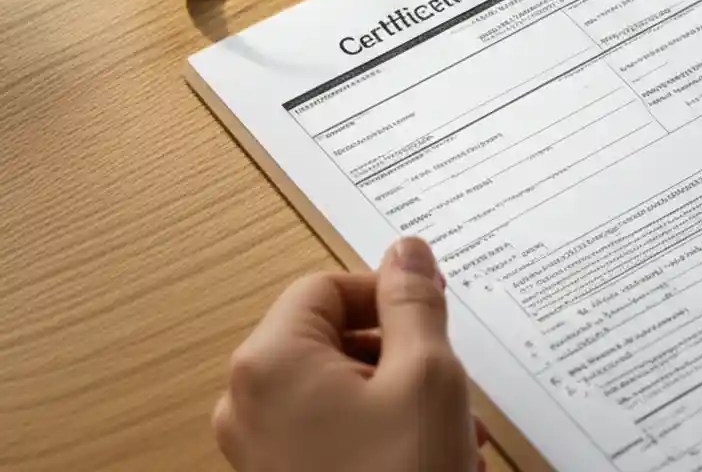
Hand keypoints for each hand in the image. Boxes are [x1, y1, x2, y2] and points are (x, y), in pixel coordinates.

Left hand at [213, 238, 485, 471]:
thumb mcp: (427, 376)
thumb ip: (415, 302)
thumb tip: (407, 250)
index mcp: (271, 362)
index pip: (326, 288)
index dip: (387, 294)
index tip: (435, 315)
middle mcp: (249, 402)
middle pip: (332, 339)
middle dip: (402, 355)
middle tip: (452, 385)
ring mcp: (259, 449)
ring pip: (338, 389)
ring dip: (400, 397)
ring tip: (452, 432)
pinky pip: (330, 432)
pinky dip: (380, 432)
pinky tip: (429, 461)